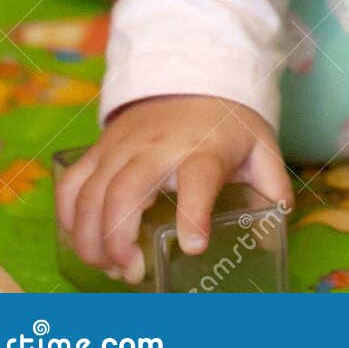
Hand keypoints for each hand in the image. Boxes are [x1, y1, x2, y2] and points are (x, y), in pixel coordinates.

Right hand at [54, 94, 290, 282]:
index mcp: (203, 149)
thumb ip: (273, 183)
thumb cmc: (226, 123)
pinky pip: (70, 186)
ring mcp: (121, 147)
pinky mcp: (99, 149)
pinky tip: (83, 244)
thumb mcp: (259, 146)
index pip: (199, 179)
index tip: (193, 245)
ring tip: (110, 268)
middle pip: (125, 193)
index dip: (195, 214)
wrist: (192, 75)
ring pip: (90, 195)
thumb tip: (281, 219)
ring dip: (91, 240)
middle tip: (132, 272)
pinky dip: (68, 220)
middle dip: (119, 240)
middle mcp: (157, 147)